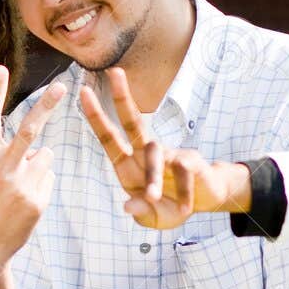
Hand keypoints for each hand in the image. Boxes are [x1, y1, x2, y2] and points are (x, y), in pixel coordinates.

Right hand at [0, 65, 66, 288]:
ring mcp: (21, 184)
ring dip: (39, 165)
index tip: (1, 69)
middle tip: (62, 86)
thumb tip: (38, 151)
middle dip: (47, 105)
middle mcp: (2, 167)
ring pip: (45, 156)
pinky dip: (41, 187)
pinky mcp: (36, 200)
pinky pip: (49, 180)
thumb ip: (6, 161)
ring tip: (20, 188)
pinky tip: (24, 205)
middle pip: (29, 128)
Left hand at [80, 68, 249, 228]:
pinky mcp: (190, 159)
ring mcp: (168, 154)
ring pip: (156, 155)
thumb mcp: (154, 218)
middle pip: (133, 122)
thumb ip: (141, 212)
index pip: (109, 138)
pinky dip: (182, 190)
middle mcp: (145, 154)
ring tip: (153, 198)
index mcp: (128, 166)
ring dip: (153, 177)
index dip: (96, 118)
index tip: (83, 95)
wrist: (205, 201)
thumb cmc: (171, 206)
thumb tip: (128, 205)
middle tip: (113, 71)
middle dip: (123, 97)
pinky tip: (185, 204)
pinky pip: (183, 171)